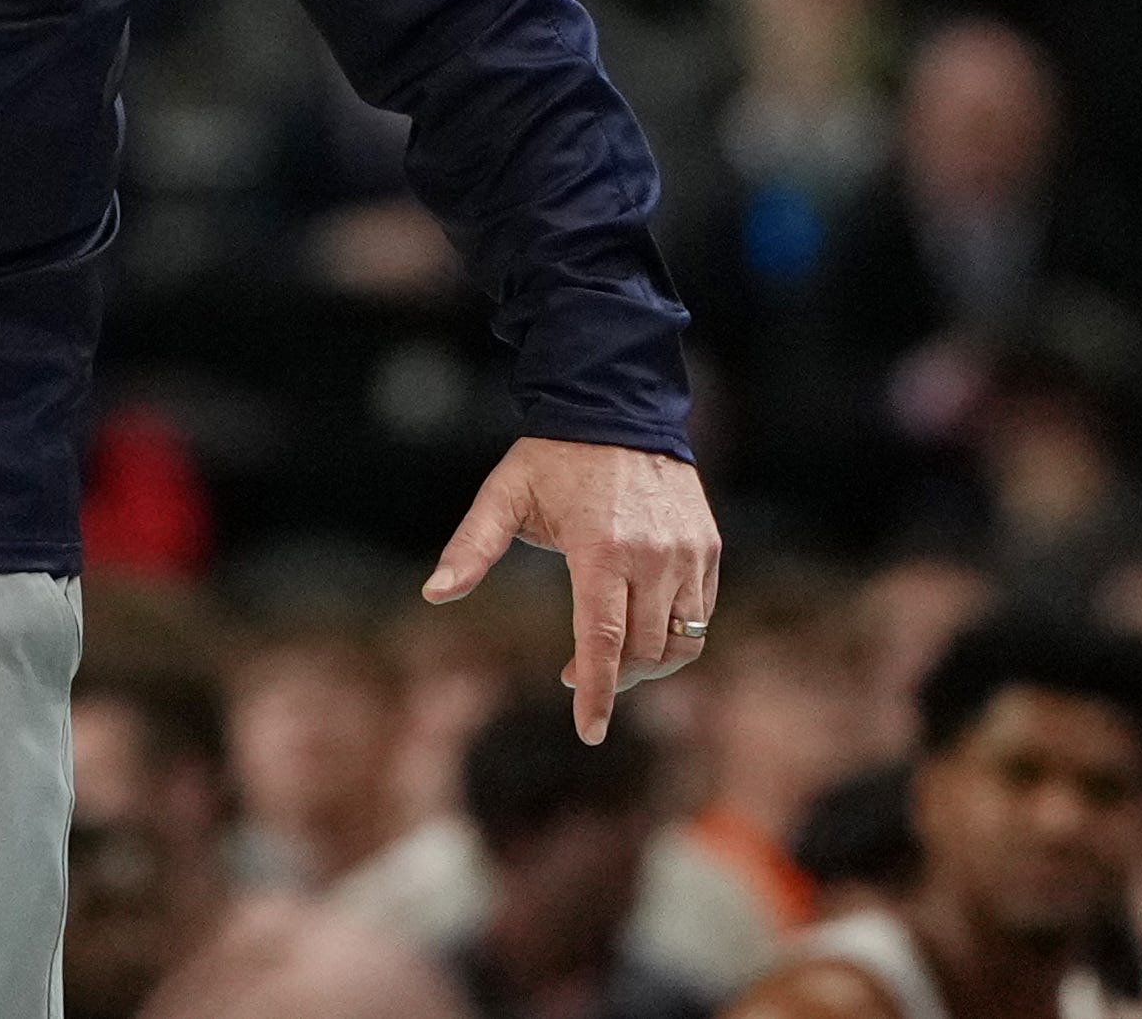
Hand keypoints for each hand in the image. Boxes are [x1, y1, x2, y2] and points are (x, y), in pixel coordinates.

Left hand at [425, 435, 718, 744]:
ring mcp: (687, 554)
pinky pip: (699, 617)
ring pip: (678, 642)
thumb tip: (433, 594)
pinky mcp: (707, 549)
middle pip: (641, 651)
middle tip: (574, 678)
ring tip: (608, 660)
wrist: (618, 410)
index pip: (603, 640)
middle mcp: (653, 557)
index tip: (589, 732)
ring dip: (645, 665)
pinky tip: (639, 630)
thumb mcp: (503, 496)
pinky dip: (673, 638)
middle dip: (611, 680)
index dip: (596, 691)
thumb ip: (470, 547)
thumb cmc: (553, 459)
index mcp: (601, 549)